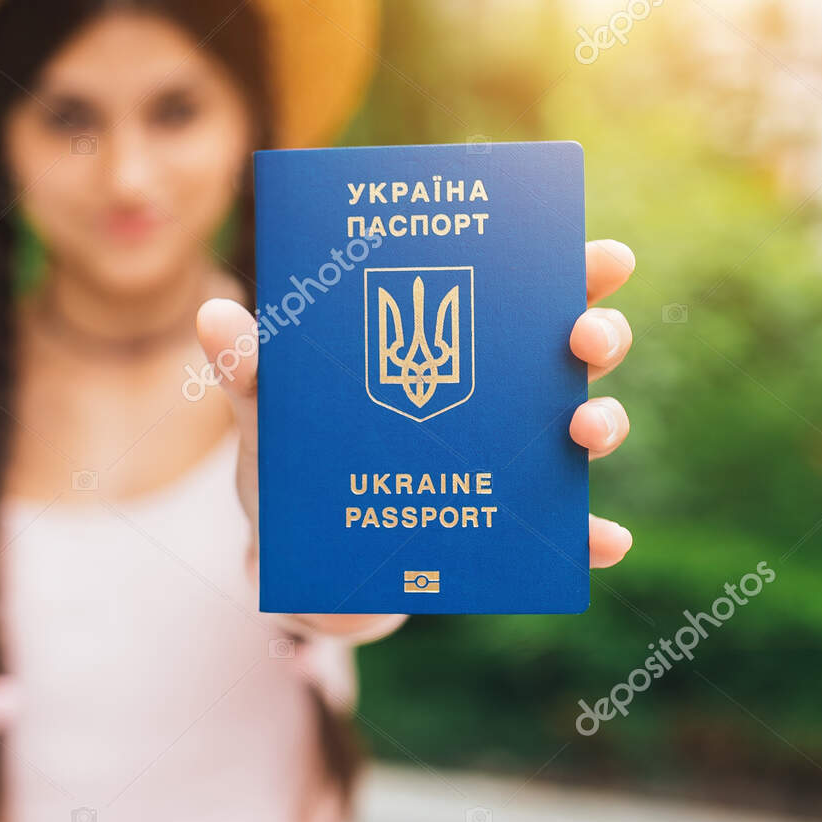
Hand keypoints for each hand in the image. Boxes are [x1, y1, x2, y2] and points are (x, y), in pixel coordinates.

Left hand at [196, 238, 634, 631]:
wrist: (297, 568)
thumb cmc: (288, 471)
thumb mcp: (266, 419)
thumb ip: (248, 372)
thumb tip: (216, 314)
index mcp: (446, 348)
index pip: (517, 292)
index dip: (568, 268)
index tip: (603, 253)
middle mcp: (492, 398)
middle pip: (567, 352)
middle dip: (595, 334)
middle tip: (588, 335)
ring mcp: (505, 463)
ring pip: (579, 431)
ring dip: (602, 424)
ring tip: (586, 431)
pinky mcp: (502, 530)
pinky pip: (560, 532)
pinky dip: (588, 538)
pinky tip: (605, 542)